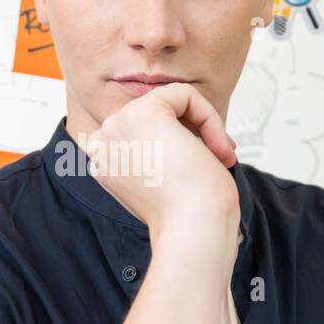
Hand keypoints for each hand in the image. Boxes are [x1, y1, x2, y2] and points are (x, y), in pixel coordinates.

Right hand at [84, 82, 239, 237]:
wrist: (194, 229)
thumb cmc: (189, 214)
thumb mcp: (164, 179)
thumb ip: (157, 152)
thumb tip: (177, 130)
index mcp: (104, 162)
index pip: (144, 132)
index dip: (179, 145)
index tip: (202, 171)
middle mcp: (103, 143)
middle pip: (155, 115)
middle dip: (193, 132)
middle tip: (218, 160)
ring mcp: (118, 125)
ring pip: (170, 102)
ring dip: (203, 126)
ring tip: (219, 156)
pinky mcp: (143, 112)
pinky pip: (183, 93)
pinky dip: (209, 116)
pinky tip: (218, 147)